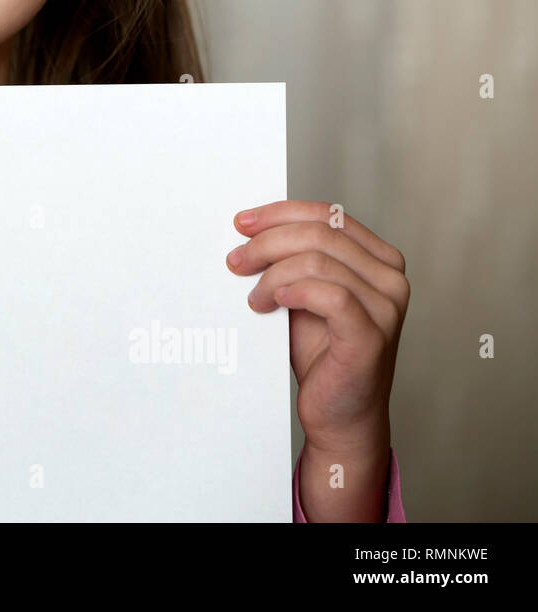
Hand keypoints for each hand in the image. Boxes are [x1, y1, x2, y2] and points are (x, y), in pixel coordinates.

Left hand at [226, 200, 408, 518]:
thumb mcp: (303, 293)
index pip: (328, 214)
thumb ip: (292, 259)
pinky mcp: (372, 335)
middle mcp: (391, 278)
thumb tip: (248, 228)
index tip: (241, 222)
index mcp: (379, 259)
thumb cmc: (320, 352)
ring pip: (319, 261)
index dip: (279, 213)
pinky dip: (293, 290)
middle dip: (267, 242)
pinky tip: (271, 303)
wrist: (337, 413)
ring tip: (253, 298)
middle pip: (320, 233)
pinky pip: (330, 295)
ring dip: (272, 273)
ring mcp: (387, 307)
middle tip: (235, 261)